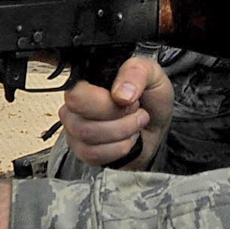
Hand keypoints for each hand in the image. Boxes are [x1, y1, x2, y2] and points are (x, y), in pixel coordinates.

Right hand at [58, 54, 172, 168]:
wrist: (156, 123)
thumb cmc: (149, 96)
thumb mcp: (151, 74)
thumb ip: (135, 73)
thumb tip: (121, 94)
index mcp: (85, 82)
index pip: (77, 97)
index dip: (106, 104)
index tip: (129, 100)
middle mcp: (73, 106)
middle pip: (83, 124)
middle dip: (121, 122)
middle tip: (137, 112)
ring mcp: (75, 130)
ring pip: (90, 141)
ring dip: (123, 134)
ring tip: (135, 125)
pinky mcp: (82, 150)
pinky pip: (93, 155)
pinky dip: (119, 149)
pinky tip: (127, 139)